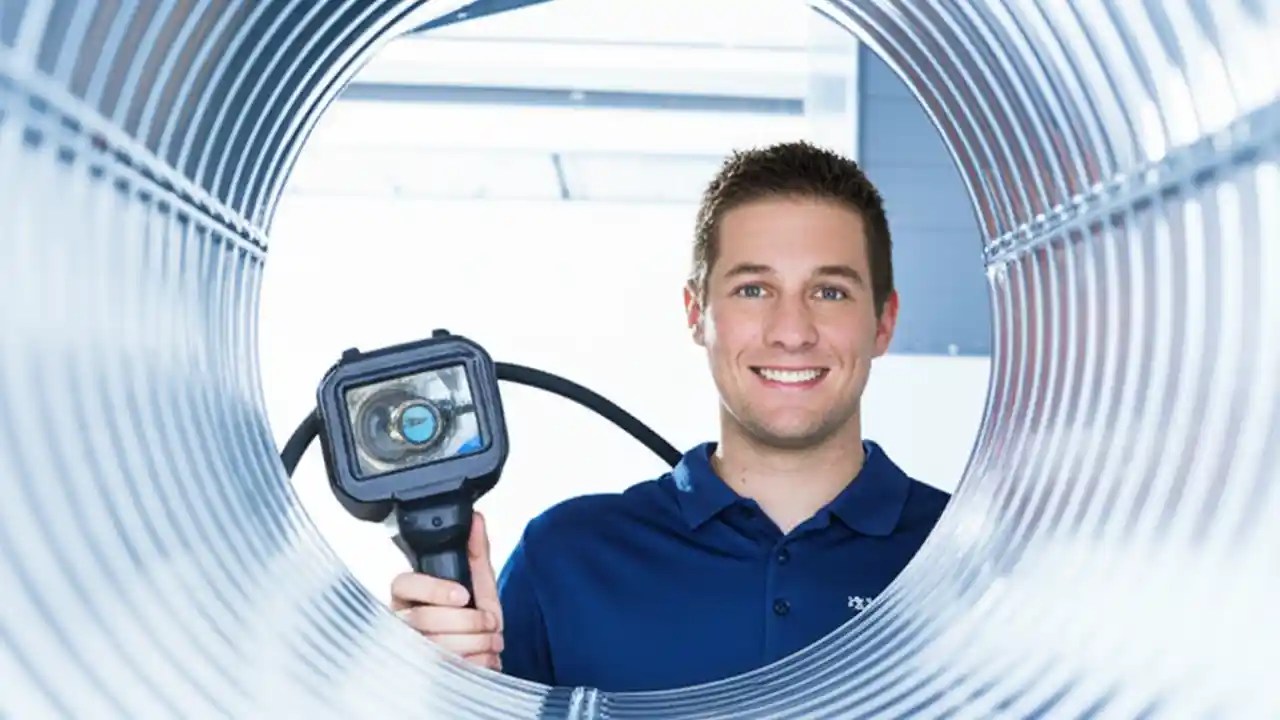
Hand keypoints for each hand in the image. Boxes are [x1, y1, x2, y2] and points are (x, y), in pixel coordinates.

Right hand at [391, 511, 504, 670]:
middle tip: (489, 623)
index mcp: (409, 597)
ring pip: (438, 644)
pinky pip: (447, 669)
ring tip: (489, 640)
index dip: (432, 589)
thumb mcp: (479, 586)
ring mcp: (410, 652)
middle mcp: (402, 624)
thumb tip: (476, 519)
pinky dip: (476, 662)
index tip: (462, 595)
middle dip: (469, 621)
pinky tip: (481, 658)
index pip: (403, 585)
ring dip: (477, 642)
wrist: (479, 663)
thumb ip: (476, 553)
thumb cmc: (471, 623)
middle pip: (425, 618)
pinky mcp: (421, 676)